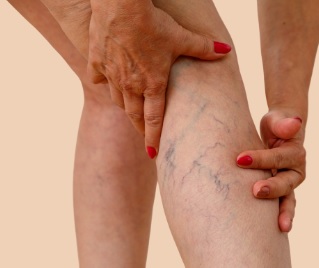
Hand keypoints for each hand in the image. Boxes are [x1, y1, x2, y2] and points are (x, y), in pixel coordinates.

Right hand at [88, 0, 230, 157]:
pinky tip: (108, 81)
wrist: (120, 6)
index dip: (153, 137)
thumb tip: (227, 51)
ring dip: (125, 107)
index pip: (154, 119)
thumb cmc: (153, 23)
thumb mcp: (181, 36)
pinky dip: (104, 84)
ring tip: (131, 110)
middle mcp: (130, 85)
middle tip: (144, 134)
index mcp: (152, 83)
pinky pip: (98, 80)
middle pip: (134, 114)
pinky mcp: (97, 63)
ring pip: (117, 100)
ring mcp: (111, 75)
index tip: (152, 153)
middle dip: (140, 127)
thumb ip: (203, 48)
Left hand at [236, 110, 305, 231]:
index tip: (240, 159)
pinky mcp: (279, 190)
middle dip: (272, 188)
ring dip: (283, 212)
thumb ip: (283, 123)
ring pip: (287, 199)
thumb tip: (293, 122)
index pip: (279, 157)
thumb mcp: (279, 120)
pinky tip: (274, 230)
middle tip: (255, 191)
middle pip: (286, 182)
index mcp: (295, 153)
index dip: (261, 159)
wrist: (279, 132)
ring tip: (280, 226)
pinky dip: (279, 215)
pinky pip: (280, 205)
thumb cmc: (276, 125)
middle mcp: (294, 171)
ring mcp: (287, 183)